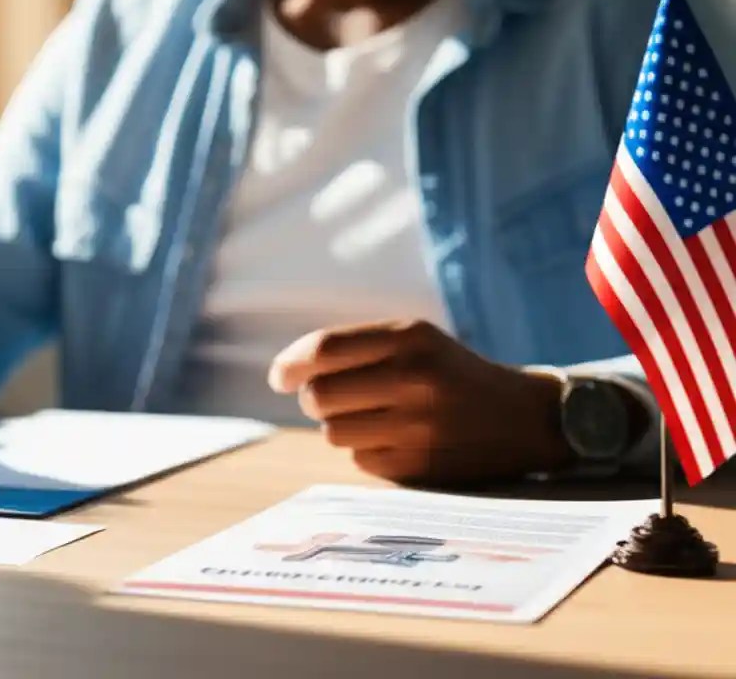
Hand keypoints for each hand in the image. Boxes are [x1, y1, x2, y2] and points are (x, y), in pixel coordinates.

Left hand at [268, 319, 572, 485]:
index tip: (279, 377)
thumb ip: (353, 347)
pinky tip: (399, 440)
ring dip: (340, 426)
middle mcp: (413, 379)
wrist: (525, 417)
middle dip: (315, 399)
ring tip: (376, 417)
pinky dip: (368, 450)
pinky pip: (360, 459)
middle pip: (318, 396)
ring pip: (333, 433)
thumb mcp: (415, 340)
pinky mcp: (419, 466)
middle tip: (333, 398)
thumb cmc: (450, 373)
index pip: (323, 349)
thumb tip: (283, 374)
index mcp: (410, 338)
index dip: (290, 365)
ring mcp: (417, 427)